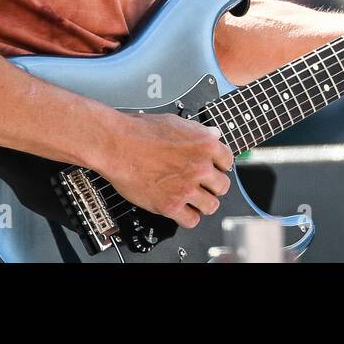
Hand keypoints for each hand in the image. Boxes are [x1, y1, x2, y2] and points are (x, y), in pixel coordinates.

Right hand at [96, 112, 232, 228]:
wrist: (116, 144)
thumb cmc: (139, 131)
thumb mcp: (175, 122)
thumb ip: (198, 131)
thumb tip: (213, 135)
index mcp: (204, 144)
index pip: (228, 161)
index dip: (220, 165)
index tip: (214, 168)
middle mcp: (199, 167)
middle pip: (223, 186)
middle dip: (213, 185)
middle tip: (203, 184)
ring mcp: (186, 188)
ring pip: (211, 206)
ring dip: (204, 202)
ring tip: (194, 198)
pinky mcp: (170, 205)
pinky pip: (192, 220)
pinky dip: (188, 217)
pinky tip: (182, 209)